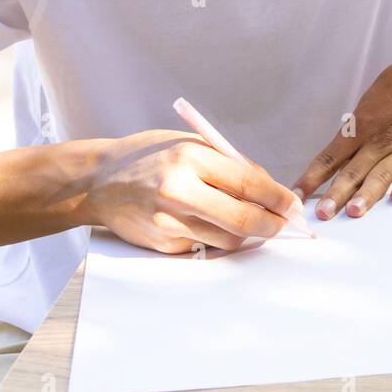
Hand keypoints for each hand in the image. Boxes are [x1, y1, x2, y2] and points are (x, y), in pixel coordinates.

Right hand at [82, 129, 299, 253]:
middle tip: (284, 222)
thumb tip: (272, 190)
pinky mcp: (162, 244)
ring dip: (249, 234)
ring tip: (253, 220)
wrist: (98, 182)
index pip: (248, 185)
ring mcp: (168, 222)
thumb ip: (232, 166)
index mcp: (190, 159)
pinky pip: (205, 246)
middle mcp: (178, 192)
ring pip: (228, 240)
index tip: (294, 205)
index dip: (279, 198)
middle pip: (242, 221)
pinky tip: (214, 223)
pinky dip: (219, 238)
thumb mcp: (191, 145)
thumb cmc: (150, 156)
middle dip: (273, 225)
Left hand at [292, 52, 391, 219]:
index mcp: (358, 129)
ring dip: (367, 195)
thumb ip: (352, 140)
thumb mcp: (365, 111)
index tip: (296, 196)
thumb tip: (332, 167)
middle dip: (336, 194)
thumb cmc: (391, 95)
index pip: (330, 158)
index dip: (311, 178)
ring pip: (380, 175)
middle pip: (353, 171)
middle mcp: (377, 141)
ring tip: (354, 212)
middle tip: (322, 214)